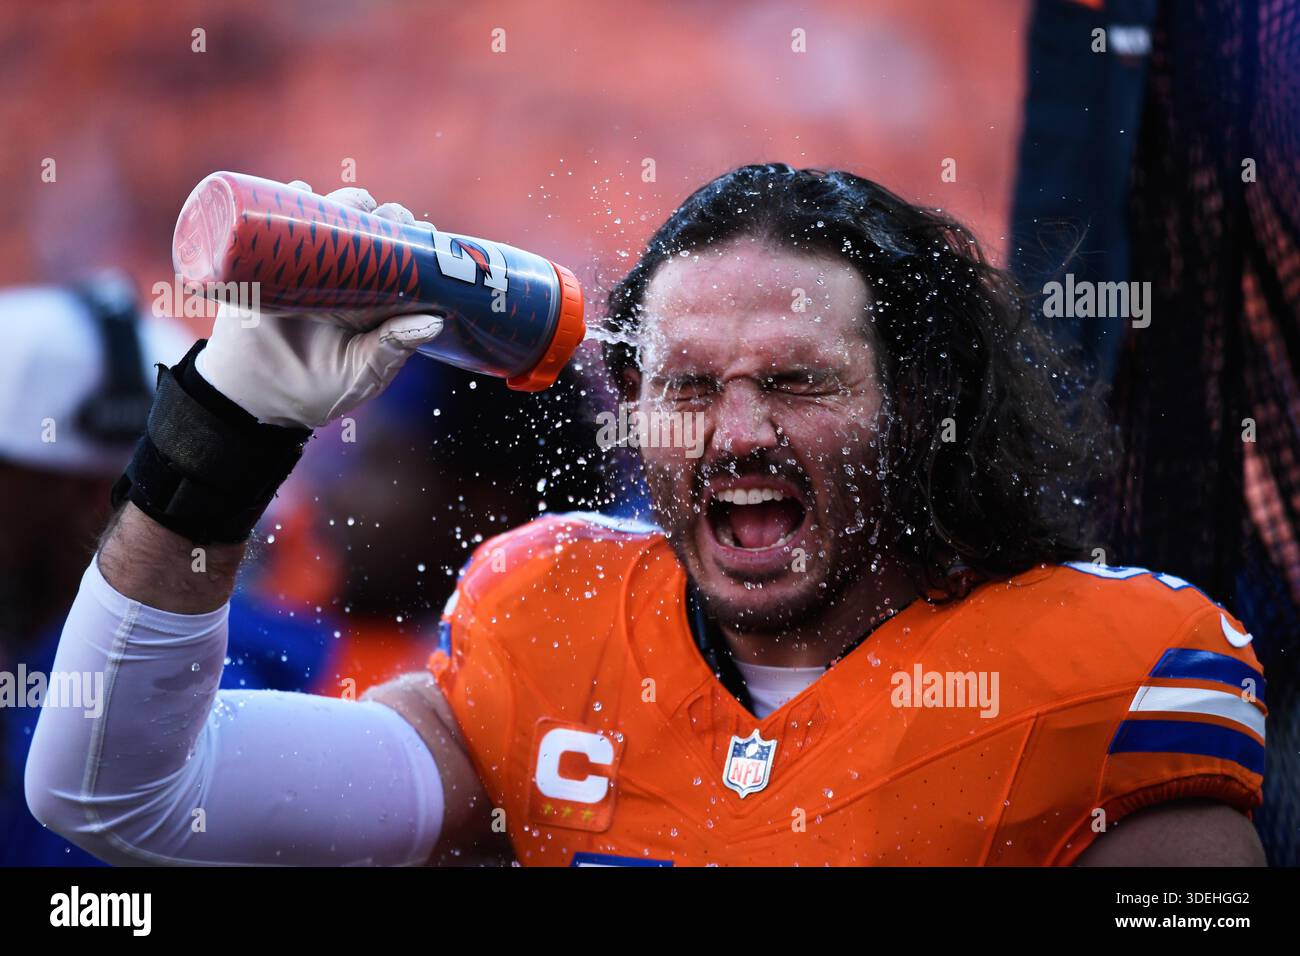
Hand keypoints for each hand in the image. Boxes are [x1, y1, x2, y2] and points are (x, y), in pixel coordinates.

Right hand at [194, 181, 443, 427]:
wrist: (255, 400)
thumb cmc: (319, 390)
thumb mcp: (363, 373)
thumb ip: (394, 349)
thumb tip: (435, 321)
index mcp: (370, 296)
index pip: (395, 255)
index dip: (410, 236)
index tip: (422, 232)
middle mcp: (339, 275)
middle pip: (362, 228)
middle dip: (379, 213)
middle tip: (386, 216)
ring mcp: (301, 266)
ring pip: (323, 217)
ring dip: (339, 199)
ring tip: (351, 205)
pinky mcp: (264, 263)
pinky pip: (272, 222)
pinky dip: (285, 200)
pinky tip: (300, 191)